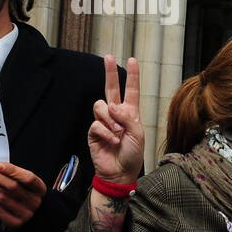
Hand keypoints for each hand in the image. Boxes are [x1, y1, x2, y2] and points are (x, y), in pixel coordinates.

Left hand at [0, 162, 45, 228]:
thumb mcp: (25, 184)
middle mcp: (35, 202)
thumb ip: (14, 174)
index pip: (28, 178)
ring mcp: (26, 214)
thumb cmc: (24, 194)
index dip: (12, 170)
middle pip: (13, 186)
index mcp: (39, 189)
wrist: (27, 215)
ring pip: (3, 197)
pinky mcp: (15, 223)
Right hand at [88, 56, 142, 184]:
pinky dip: (105, 132)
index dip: (132, 75)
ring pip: (101, 105)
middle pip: (111, 88)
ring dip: (110, 119)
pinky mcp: (94, 132)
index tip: (132, 60)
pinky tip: (111, 141)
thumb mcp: (137, 134)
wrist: (119, 173)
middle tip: (107, 57)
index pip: (131, 90)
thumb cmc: (132, 155)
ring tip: (117, 133)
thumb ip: (127, 117)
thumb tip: (112, 105)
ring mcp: (104, 122)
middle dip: (109, 72)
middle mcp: (116, 114)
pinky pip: (96, 123)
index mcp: (130, 113)